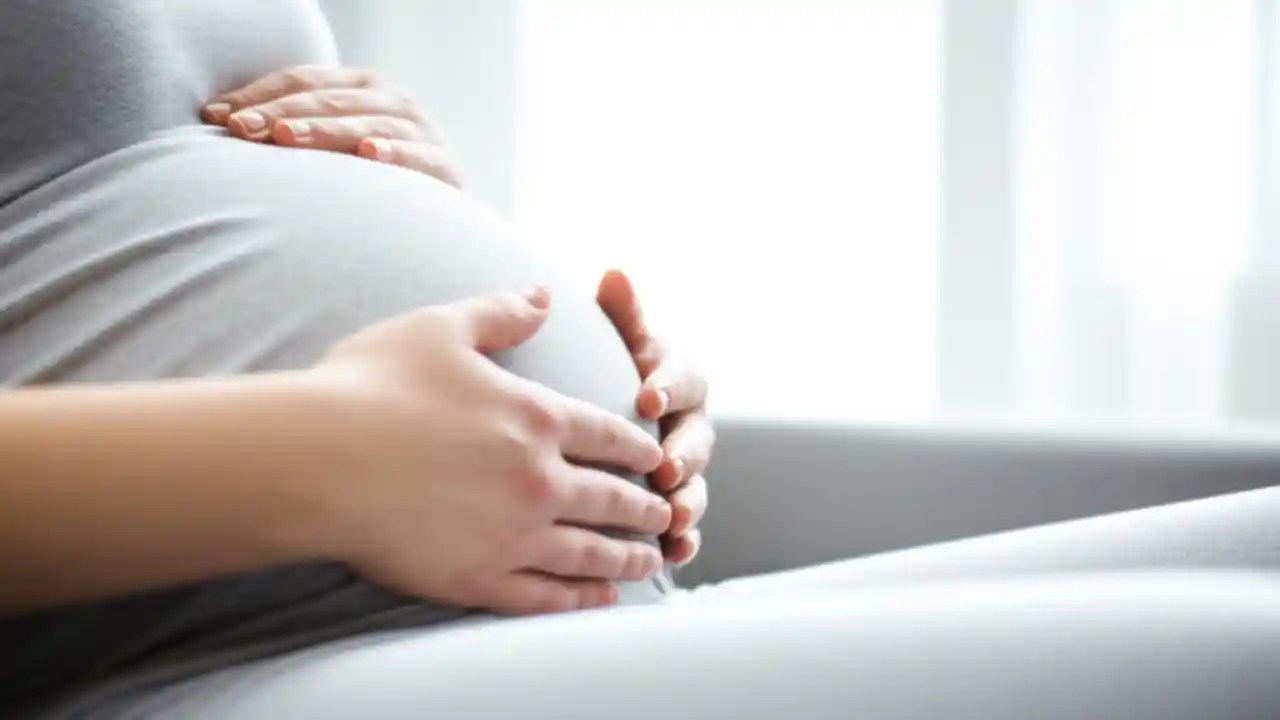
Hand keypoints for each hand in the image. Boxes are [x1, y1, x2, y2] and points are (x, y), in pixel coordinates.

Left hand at [201, 65, 462, 187]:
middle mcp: (393, 99)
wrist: (438, 220)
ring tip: (288, 138)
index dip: (260, 96)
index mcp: (361, 85)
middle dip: (283, 114)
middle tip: (243, 131)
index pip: (304, 81)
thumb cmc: (372, 181)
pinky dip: (395, 152)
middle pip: (331, 99)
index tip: (217, 118)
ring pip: (370, 121)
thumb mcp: (330, 146)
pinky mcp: (445, 167)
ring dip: (327, 129)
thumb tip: (214, 117)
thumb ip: (286, 126)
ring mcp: (422, 130)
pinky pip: (419, 156)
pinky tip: (369, 154)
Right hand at [307, 288, 668, 614]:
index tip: (655, 457)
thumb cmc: (369, 385)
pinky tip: (599, 599)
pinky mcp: (480, 578)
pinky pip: (547, 595)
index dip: (638, 447)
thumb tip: (543, 294)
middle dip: (645, 506)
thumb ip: (501, 312)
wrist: (315, 459)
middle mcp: (539, 479)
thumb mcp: (440, 328)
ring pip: (591, 552)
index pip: (609, 435)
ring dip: (628, 557)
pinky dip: (581, 599)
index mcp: (536, 418)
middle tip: (666, 513)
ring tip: (649, 561)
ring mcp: (514, 534)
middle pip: (612, 498)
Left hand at [597, 270, 712, 564]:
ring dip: (690, 502)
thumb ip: (622, 315)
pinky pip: (687, 525)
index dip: (669, 385)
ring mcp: (685, 466)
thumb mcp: (616, 342)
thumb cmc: (608, 369)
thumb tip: (614, 272)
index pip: (685, 377)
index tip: (646, 396)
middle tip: (665, 468)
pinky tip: (673, 551)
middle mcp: (688, 422)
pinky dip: (685, 539)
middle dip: (685, 454)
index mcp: (676, 378)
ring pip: (696, 485)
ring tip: (674, 518)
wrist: (600, 422)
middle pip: (698, 437)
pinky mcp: (675, 504)